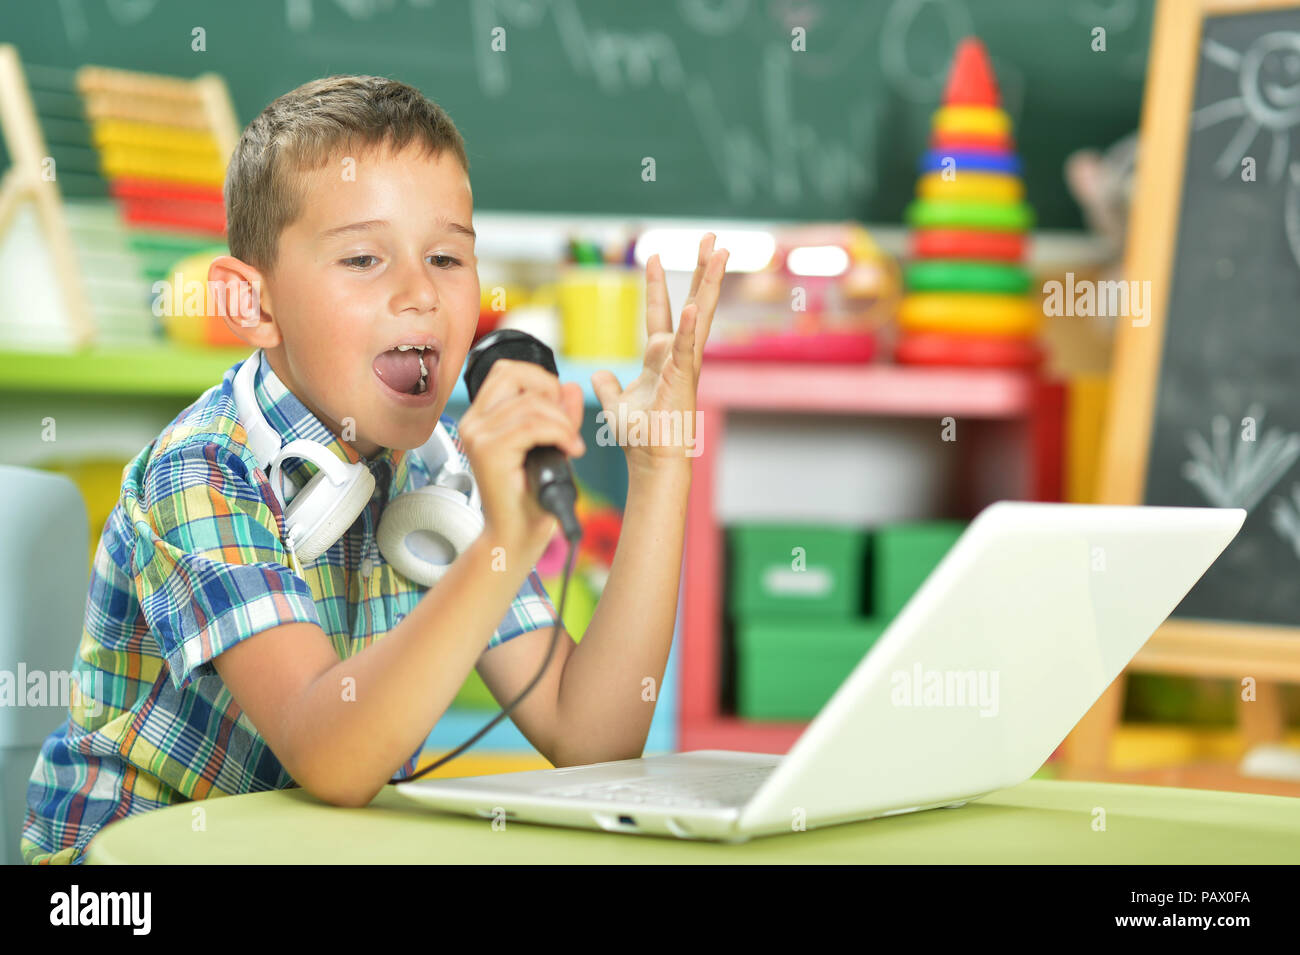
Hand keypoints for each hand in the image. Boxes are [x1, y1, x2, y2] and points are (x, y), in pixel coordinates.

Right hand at [456, 359, 585, 567]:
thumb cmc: (531, 497)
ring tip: (572, 445)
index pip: (507, 370)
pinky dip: (561, 433)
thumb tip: (572, 386)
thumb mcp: (551, 446)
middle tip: (567, 425)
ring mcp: (477, 435)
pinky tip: (571, 451)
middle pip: (514, 374)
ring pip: (530, 403)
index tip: (561, 409)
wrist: (517, 536)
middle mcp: (473, 422)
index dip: (541, 379)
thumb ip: (561, 416)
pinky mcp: (489, 451)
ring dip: (562, 422)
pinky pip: (533, 425)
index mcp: (482, 417)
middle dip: (550, 392)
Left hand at [591, 233, 728, 474]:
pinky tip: (698, 304)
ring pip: (701, 314)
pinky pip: (689, 346)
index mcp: (661, 358)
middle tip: (712, 240)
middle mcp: (677, 354)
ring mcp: (685, 363)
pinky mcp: (685, 377)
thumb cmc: (640, 437)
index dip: (656, 285)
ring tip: (721, 252)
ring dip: (710, 283)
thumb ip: (610, 385)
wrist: (652, 460)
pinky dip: (693, 326)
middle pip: (692, 302)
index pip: (659, 312)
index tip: (653, 256)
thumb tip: (601, 374)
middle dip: (701, 270)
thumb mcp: (615, 404)